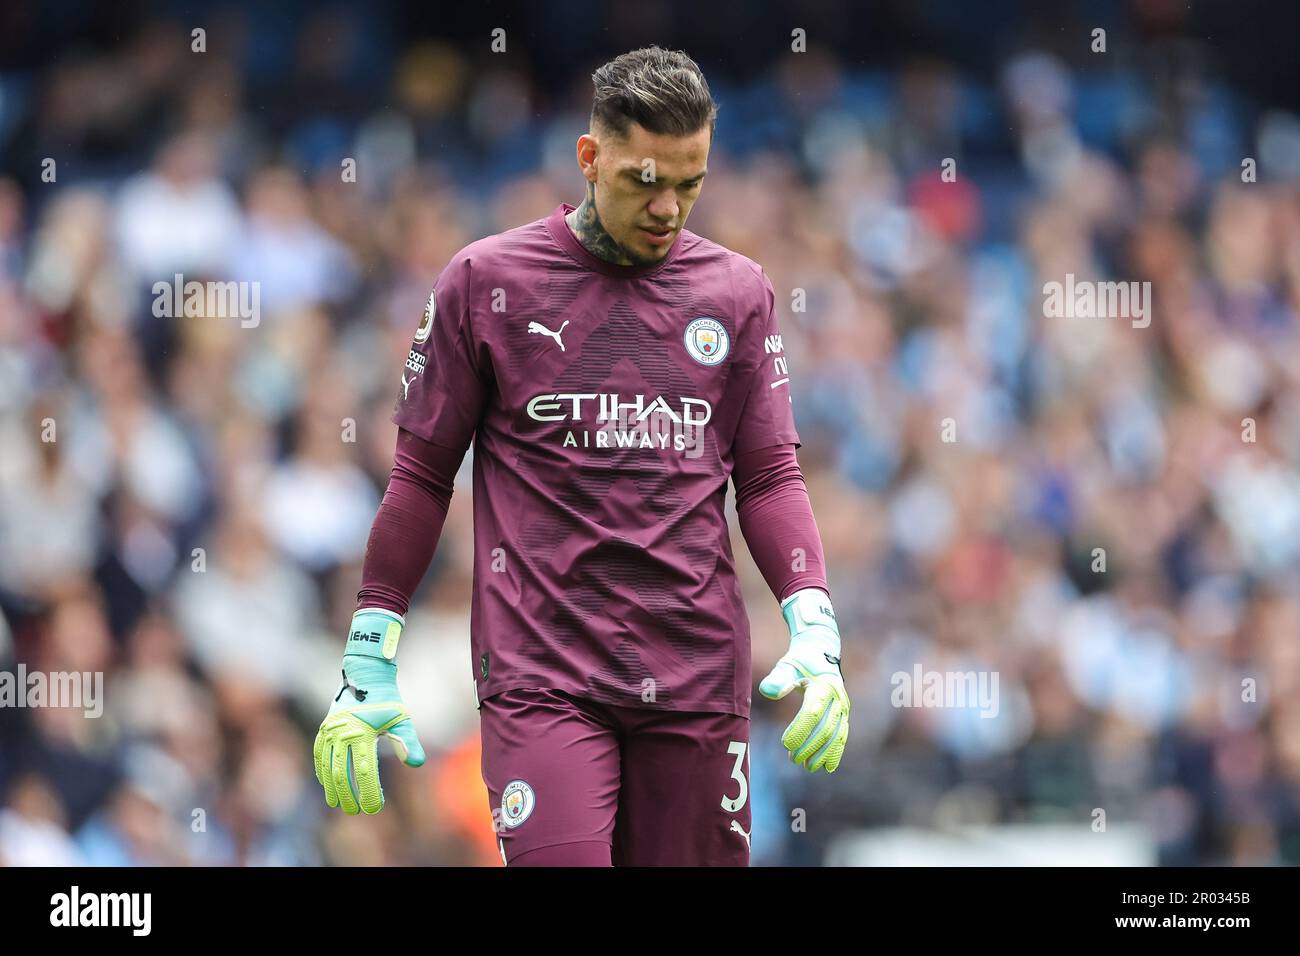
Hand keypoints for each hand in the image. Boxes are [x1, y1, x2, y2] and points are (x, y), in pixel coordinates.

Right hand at [313, 609, 425, 814]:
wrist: (366, 675)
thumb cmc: (387, 699)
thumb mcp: (402, 719)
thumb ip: (408, 742)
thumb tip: (416, 764)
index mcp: (362, 732)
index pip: (364, 772)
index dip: (369, 792)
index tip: (374, 808)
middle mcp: (342, 733)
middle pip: (341, 774)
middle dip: (348, 795)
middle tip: (355, 811)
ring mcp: (330, 730)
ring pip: (327, 766)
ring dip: (332, 787)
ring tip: (338, 803)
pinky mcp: (324, 728)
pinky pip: (319, 755)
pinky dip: (322, 771)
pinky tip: (327, 783)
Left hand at [759, 588, 849, 772]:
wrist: (821, 649)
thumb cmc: (800, 659)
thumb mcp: (787, 664)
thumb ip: (778, 678)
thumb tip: (768, 692)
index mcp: (824, 686)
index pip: (812, 713)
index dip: (800, 730)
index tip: (785, 744)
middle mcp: (837, 698)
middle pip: (825, 728)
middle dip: (810, 746)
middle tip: (792, 759)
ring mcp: (843, 706)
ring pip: (836, 735)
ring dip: (823, 753)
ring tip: (808, 767)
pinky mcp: (844, 713)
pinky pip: (842, 735)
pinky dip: (836, 752)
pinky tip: (827, 768)